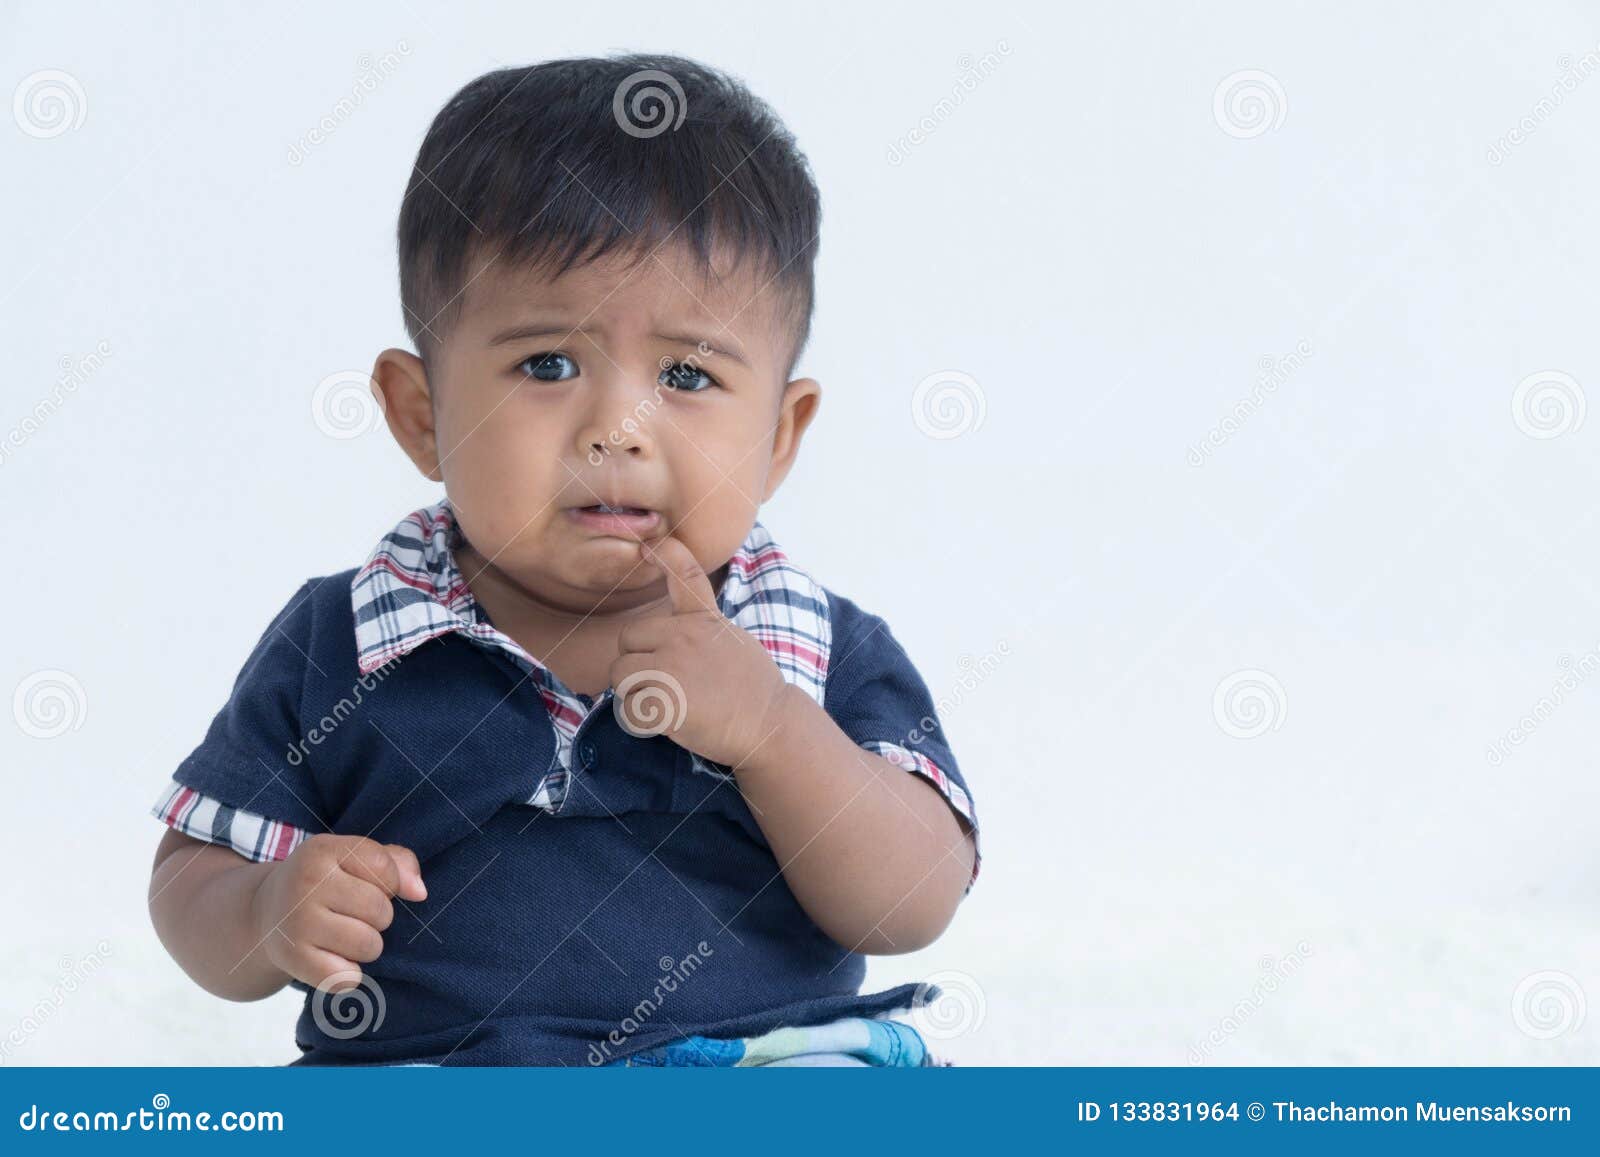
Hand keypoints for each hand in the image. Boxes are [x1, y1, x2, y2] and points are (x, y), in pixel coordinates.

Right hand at [248, 834, 426, 992]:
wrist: (265, 913)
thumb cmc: (326, 883)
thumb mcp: (355, 859)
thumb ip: (397, 864)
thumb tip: (420, 893)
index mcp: (322, 850)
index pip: (385, 868)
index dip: (389, 882)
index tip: (370, 884)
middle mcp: (305, 883)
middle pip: (380, 910)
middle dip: (379, 917)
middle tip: (354, 914)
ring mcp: (296, 923)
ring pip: (369, 945)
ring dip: (367, 946)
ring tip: (345, 935)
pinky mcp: (292, 960)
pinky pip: (347, 978)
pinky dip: (348, 974)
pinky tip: (332, 959)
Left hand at [609, 534, 793, 766]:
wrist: (770, 725)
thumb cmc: (753, 689)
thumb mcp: (734, 640)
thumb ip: (702, 628)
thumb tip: (669, 634)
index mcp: (703, 621)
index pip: (685, 577)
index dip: (666, 555)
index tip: (648, 546)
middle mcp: (683, 637)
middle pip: (626, 640)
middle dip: (635, 661)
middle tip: (661, 682)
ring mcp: (672, 668)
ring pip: (620, 675)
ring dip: (634, 692)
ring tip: (664, 703)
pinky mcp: (665, 702)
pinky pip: (628, 709)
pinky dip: (640, 722)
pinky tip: (665, 724)